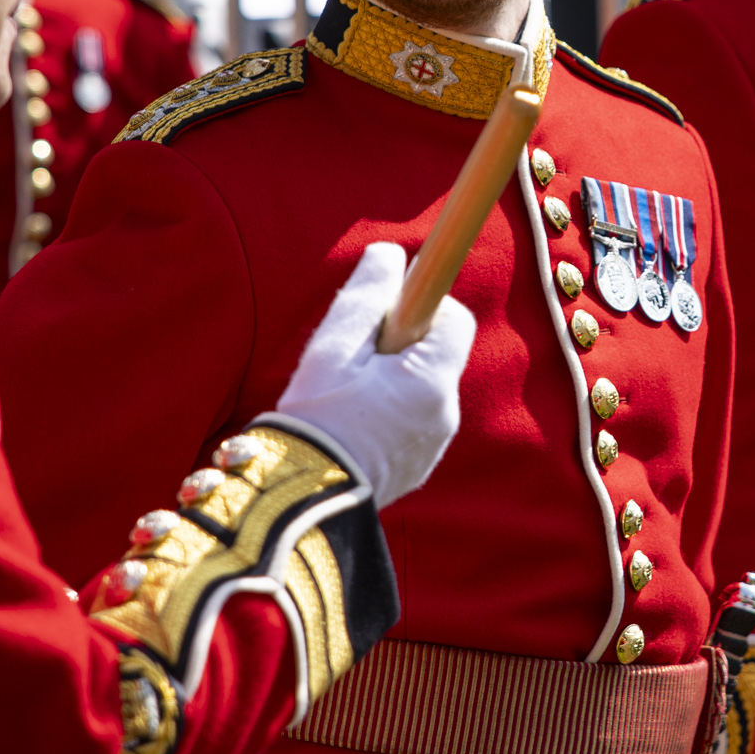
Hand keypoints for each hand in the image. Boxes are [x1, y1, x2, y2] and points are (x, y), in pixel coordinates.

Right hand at [271, 240, 468, 506]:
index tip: (387, 308)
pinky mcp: (418, 467)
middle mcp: (445, 414)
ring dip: (392, 380)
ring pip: (423, 389)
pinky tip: (351, 424)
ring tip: (345, 396)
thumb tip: (390, 254)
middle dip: (401, 343)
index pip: (454, 317)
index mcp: (432, 381)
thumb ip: (367, 294)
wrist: (301, 499)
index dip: (422, 302)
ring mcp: (434, 444)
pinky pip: (413, 421)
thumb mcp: (333, 346)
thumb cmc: (315, 417)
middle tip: (353, 359)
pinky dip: (389, 412)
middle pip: (436, 354)